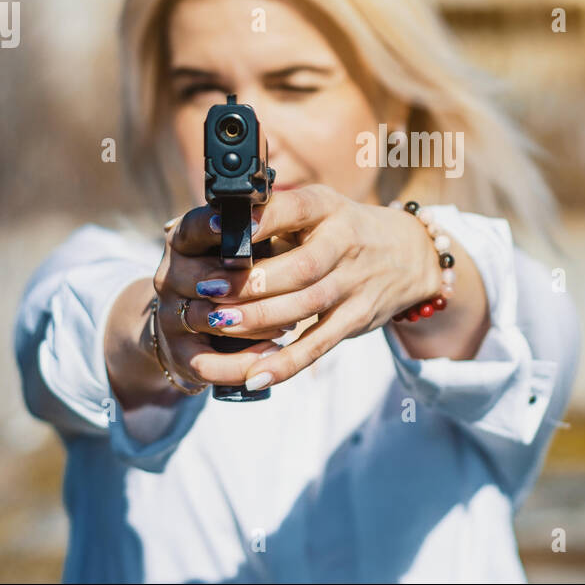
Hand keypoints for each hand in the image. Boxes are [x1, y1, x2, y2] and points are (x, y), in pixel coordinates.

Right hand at [152, 206, 297, 391]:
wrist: (188, 327)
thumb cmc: (228, 274)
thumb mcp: (235, 248)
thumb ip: (254, 234)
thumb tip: (286, 218)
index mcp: (184, 242)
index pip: (191, 227)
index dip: (211, 225)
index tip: (232, 223)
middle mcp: (169, 276)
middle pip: (205, 277)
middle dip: (249, 283)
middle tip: (293, 286)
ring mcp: (170, 316)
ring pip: (212, 319)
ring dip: (256, 324)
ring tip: (290, 324)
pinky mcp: (179, 352)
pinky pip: (208, 363)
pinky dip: (242, 362)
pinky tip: (270, 355)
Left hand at [168, 184, 444, 389]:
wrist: (409, 253)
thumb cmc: (340, 228)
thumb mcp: (313, 208)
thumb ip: (258, 217)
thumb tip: (175, 226)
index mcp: (327, 207)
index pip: (293, 209)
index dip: (259, 223)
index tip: (220, 232)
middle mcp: (345, 243)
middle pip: (300, 266)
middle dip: (253, 281)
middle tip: (208, 290)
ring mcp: (354, 283)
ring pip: (306, 306)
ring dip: (261, 320)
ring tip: (219, 326)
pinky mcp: (358, 318)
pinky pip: (320, 344)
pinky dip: (288, 363)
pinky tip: (255, 376)